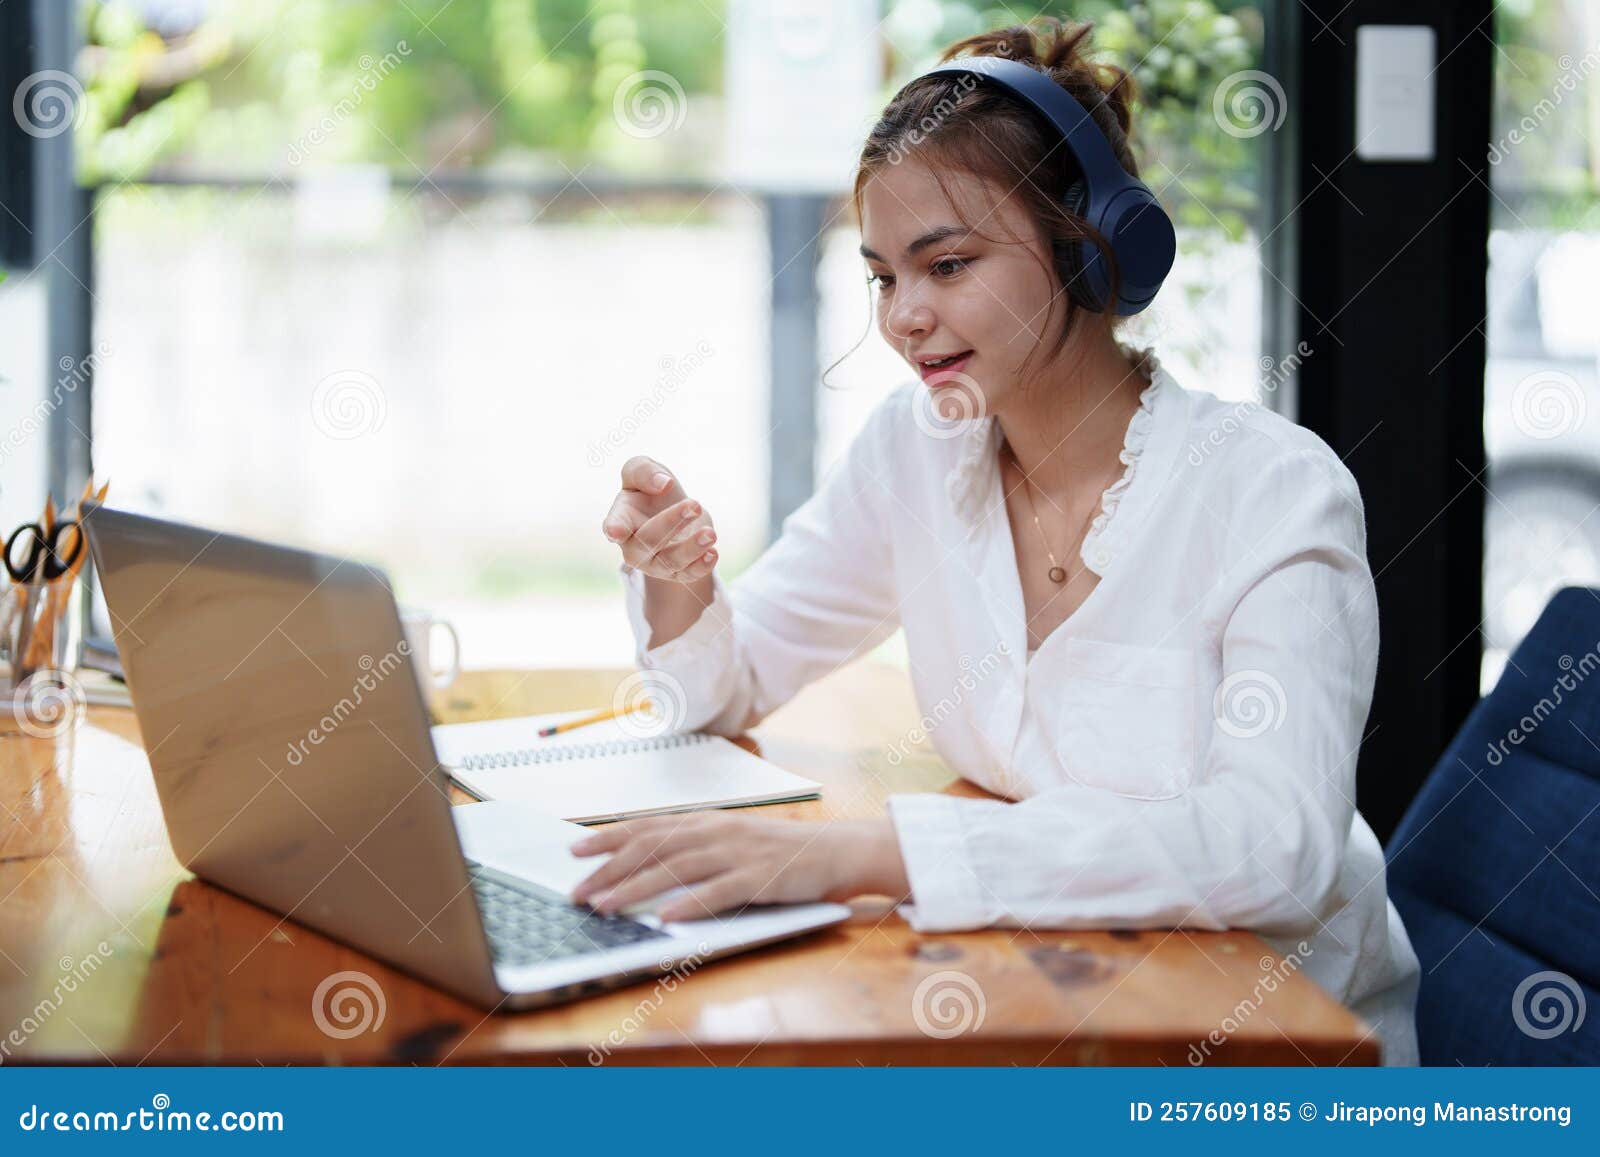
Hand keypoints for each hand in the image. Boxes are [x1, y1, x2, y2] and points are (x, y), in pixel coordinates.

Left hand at [569, 813, 909, 921]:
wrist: (832, 851)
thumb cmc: (777, 851)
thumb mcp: (730, 838)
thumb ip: (692, 846)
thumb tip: (643, 862)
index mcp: (706, 821)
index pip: (647, 826)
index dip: (609, 838)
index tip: (574, 852)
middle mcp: (716, 832)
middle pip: (653, 847)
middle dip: (610, 869)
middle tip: (577, 891)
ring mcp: (738, 854)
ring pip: (677, 869)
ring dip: (637, 888)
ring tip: (607, 905)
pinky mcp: (759, 878)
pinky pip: (719, 892)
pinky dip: (690, 904)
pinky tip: (665, 917)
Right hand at [601, 456, 717, 582]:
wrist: (676, 508)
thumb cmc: (652, 488)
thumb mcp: (642, 468)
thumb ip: (643, 470)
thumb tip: (663, 484)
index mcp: (620, 519)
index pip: (614, 526)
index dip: (615, 529)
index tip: (616, 531)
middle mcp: (633, 546)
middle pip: (648, 541)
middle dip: (671, 522)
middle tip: (695, 504)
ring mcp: (655, 563)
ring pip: (670, 562)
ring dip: (691, 548)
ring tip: (710, 533)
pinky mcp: (678, 571)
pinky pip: (688, 574)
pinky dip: (701, 566)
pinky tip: (713, 553)